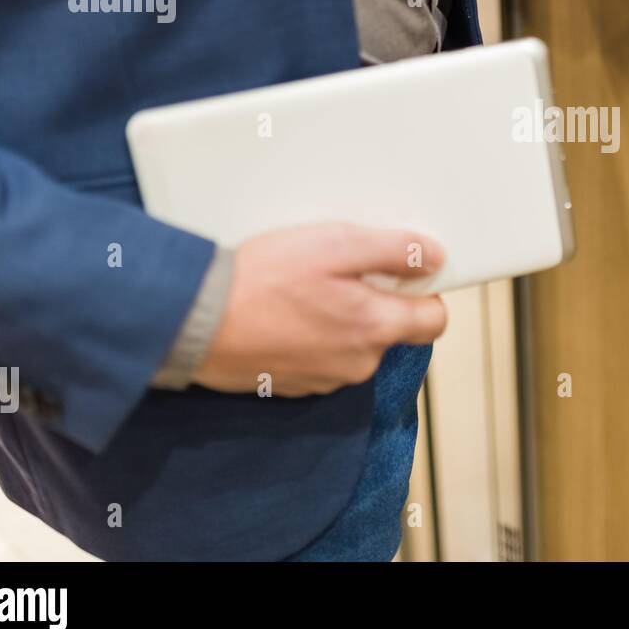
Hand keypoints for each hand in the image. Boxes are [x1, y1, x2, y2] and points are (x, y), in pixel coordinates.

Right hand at [193, 223, 446, 395]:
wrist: (193, 321)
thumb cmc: (263, 279)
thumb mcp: (335, 244)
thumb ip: (393, 251)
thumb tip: (435, 257)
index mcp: (376, 329)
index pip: (434, 320)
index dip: (424, 292)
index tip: (401, 270)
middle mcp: (357, 363)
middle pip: (391, 329)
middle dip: (375, 299)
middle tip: (339, 268)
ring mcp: (324, 378)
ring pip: (353, 343)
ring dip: (340, 316)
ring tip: (303, 286)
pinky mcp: (293, 384)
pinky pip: (320, 355)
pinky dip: (310, 333)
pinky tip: (282, 310)